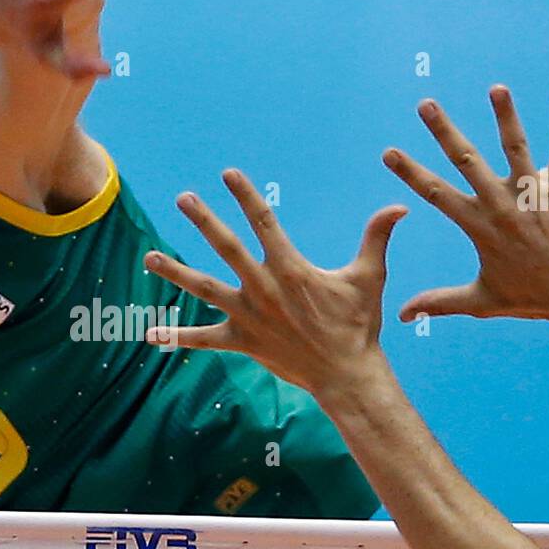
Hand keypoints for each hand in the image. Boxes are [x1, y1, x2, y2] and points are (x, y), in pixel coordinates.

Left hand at [141, 168, 405, 398]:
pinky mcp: (242, 341)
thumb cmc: (357, 326)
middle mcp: (263, 288)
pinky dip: (177, 336)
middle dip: (203, 220)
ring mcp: (248, 315)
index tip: (228, 173)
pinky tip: (150, 334)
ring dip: (175, 273)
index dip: (245, 195)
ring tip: (149, 257)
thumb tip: (399, 205)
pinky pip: (204, 339)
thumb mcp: (369, 277)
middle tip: (184, 198)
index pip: (263, 221)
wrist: (346, 374)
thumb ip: (377, 237)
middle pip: (226, 247)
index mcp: (290, 267)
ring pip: (204, 289)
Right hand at [382, 87, 548, 327]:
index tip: (389, 152)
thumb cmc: (532, 298)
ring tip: (496, 89)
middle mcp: (501, 206)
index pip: (435, 194)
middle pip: (467, 160)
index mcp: (479, 226)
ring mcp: (533, 195)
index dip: (410, 173)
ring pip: (515, 147)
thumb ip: (439, 303)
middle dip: (444, 130)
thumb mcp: (480, 302)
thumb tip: (403, 317)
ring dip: (505, 115)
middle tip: (426, 104)